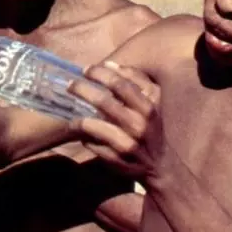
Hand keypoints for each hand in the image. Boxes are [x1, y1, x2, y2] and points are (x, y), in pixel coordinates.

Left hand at [68, 62, 164, 179]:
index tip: (86, 70)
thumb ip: (137, 81)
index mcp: (148, 108)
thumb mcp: (154, 102)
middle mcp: (139, 126)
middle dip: (82, 90)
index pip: (121, 84)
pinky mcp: (118, 161)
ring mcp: (128, 145)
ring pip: (95, 127)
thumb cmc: (153, 128)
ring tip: (72, 118)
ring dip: (79, 120)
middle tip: (70, 86)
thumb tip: (111, 65)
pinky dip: (86, 139)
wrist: (161, 166)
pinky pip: (94, 146)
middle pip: (104, 102)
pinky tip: (83, 136)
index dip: (100, 74)